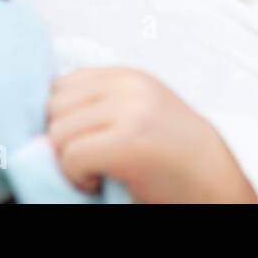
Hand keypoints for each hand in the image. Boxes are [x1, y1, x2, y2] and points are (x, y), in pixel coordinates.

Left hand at [46, 68, 257, 203]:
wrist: (213, 181)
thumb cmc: (174, 156)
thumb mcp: (138, 112)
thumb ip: (100, 104)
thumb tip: (43, 117)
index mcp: (129, 76)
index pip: (62, 84)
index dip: (62, 118)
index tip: (83, 141)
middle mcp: (130, 86)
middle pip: (54, 107)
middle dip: (62, 139)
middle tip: (90, 160)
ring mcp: (131, 111)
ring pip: (57, 133)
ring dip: (68, 161)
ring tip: (98, 170)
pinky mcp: (128, 142)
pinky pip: (71, 157)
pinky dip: (77, 178)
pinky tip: (101, 181)